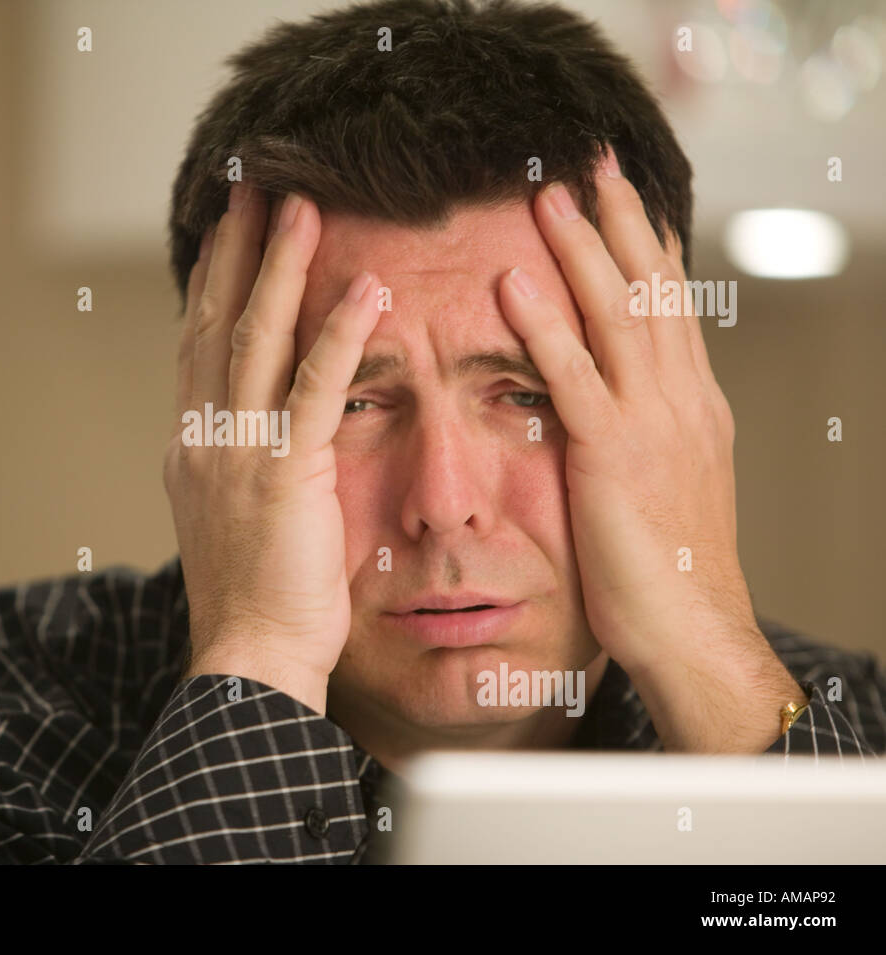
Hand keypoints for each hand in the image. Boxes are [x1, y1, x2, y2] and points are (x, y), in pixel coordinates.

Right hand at [165, 181, 380, 714]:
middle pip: (218, 321)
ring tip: (304, 206)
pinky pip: (315, 388)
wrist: (249, 656)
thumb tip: (256, 427)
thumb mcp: (231, 516)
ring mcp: (239, 452)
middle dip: (235, 248)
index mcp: (193, 445)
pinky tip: (366, 289)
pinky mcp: (284, 474)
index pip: (200, 344)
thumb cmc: (253, 598)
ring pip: (258, 338)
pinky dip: (340, 334)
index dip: (212, 280)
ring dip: (282, 266)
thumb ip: (239, 460)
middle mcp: (205, 436)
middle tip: (252, 184)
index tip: (226, 228)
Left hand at [497, 147, 801, 750]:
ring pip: (617, 315)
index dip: (647, 247)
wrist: (693, 632)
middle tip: (591, 160)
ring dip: (582, 249)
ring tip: (548, 195)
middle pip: (651, 290)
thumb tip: (614, 401)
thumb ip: (641, 432)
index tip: (624, 196)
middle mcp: (680, 401)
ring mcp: (652, 424)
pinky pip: (574, 377)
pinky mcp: (613, 457)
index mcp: (692, 406)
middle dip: (621, 221)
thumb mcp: (663, 484)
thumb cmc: (670, 571)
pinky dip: (547, 325)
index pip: (671, 307)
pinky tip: (517, 282)